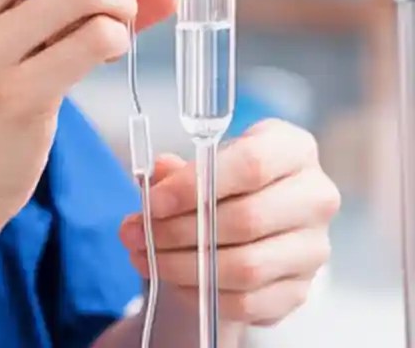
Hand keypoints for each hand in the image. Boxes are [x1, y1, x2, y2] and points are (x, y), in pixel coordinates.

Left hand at [119, 120, 341, 326]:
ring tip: (146, 257)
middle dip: (179, 230)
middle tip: (137, 234)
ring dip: (184, 265)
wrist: (240, 228)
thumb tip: (156, 178)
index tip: (153, 202)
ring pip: (246, 266)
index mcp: (292, 150)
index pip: (252, 163)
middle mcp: (314, 196)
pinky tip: (174, 280)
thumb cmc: (219, 187)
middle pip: (247, 219)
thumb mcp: (197, 166)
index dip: (195, 185)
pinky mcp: (299, 289)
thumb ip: (175, 172)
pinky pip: (247, 301)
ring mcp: (313, 247)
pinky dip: (202, 293)